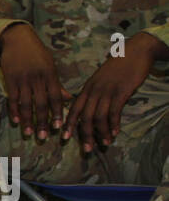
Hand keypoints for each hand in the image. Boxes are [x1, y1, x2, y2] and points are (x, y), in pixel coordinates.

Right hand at [0, 22, 70, 139]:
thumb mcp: (50, 65)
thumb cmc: (36, 52)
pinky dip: (14, 111)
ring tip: (29, 133)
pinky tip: (16, 121)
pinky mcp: (10, 79)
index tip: (58, 128)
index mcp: (50, 75)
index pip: (56, 97)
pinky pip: (12, 98)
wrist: (18, 38)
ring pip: (26, 104)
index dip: (57, 113)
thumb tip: (68, 98)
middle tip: (43, 137)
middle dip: (43, 121)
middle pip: (41, 104)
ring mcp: (23, 79)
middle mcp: (38, 78)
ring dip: (28, 120)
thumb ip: (57, 84)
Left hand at [63, 31, 166, 151]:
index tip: (64, 138)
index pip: (74, 109)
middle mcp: (94, 90)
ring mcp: (107, 91)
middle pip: (84, 117)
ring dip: (101, 133)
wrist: (136, 50)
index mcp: (87, 88)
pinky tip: (115, 133)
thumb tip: (89, 107)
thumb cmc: (119, 65)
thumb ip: (93, 92)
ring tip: (104, 144)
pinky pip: (114, 112)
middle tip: (87, 150)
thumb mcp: (100, 78)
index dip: (68, 125)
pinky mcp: (121, 91)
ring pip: (98, 117)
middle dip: (84, 135)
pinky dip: (114, 124)